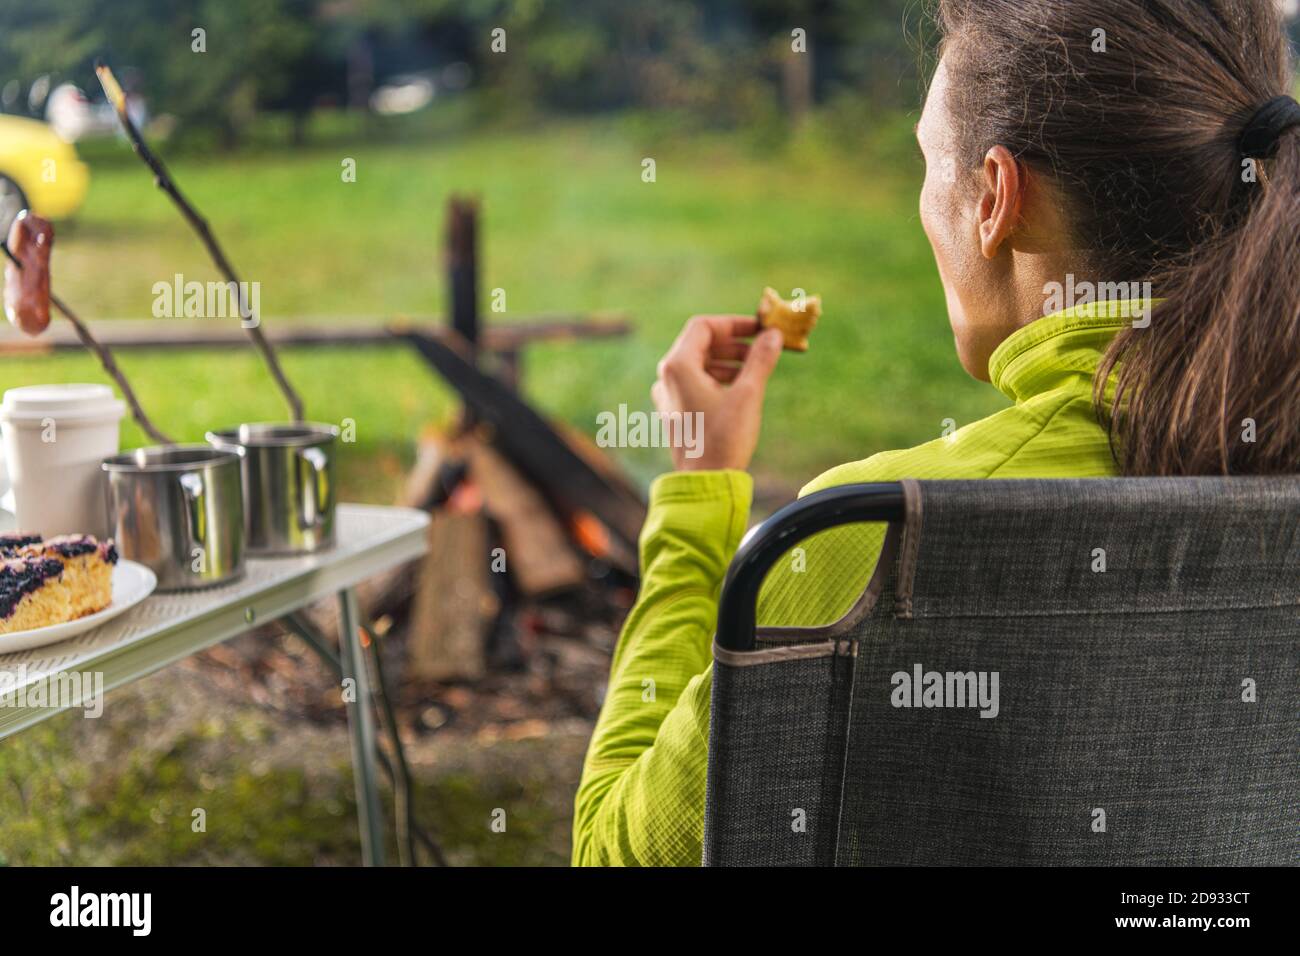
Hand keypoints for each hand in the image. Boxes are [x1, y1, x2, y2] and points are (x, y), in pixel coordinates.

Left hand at [650, 314, 783, 471]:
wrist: (705, 483)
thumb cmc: (723, 439)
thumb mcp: (747, 394)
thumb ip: (760, 359)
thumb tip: (773, 335)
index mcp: (678, 366)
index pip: (704, 327)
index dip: (734, 324)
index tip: (760, 330)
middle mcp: (667, 377)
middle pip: (700, 344)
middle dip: (733, 343)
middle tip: (762, 347)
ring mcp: (668, 395)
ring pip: (699, 363)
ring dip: (728, 360)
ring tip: (755, 368)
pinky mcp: (675, 410)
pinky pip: (695, 382)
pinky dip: (718, 377)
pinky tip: (739, 387)